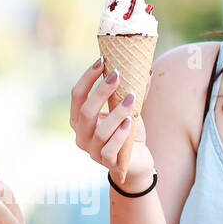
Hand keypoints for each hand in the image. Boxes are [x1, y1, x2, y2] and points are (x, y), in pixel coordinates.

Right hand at [68, 56, 153, 185]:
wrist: (135, 160)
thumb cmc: (127, 132)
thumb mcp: (128, 110)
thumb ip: (132, 93)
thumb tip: (146, 70)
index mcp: (80, 119)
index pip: (77, 95)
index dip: (87, 77)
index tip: (102, 60)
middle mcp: (81, 135)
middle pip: (86, 111)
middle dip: (101, 91)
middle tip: (117, 75)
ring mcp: (92, 151)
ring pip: (100, 131)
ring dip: (116, 112)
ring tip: (132, 98)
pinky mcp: (107, 163)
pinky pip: (110, 149)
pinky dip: (119, 135)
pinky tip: (129, 123)